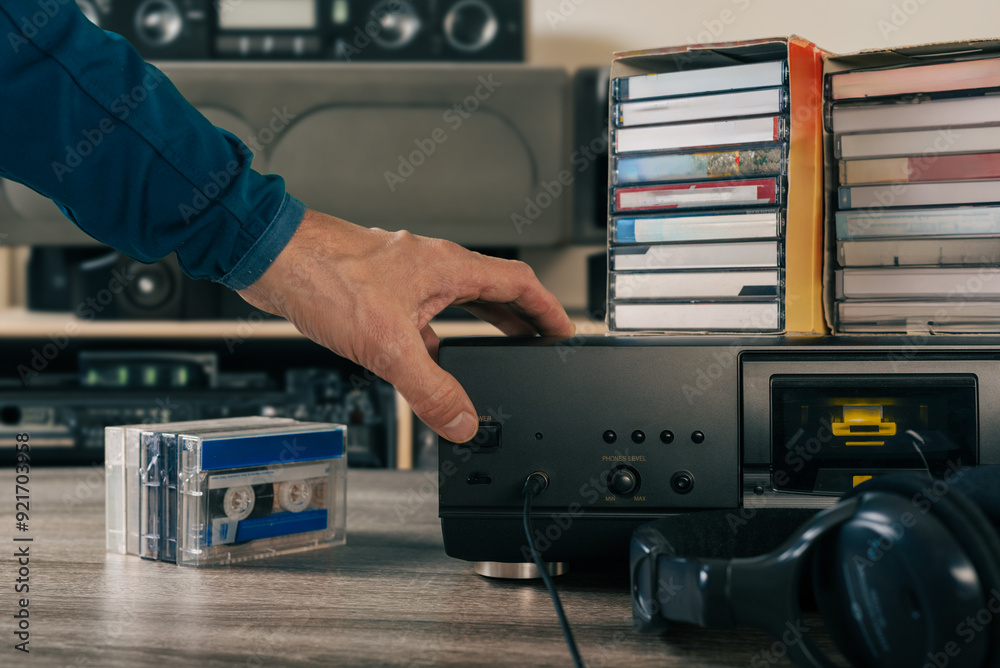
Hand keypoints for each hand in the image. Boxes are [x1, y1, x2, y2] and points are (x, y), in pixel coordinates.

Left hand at [237, 209, 574, 442]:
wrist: (269, 258)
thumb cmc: (324, 276)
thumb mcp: (388, 345)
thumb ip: (430, 389)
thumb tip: (462, 422)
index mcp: (447, 267)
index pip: (518, 284)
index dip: (548, 310)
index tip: (566, 333)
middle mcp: (430, 267)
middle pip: (492, 294)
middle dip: (520, 323)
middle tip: (540, 348)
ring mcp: (403, 279)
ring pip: (455, 306)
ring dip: (478, 330)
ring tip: (496, 357)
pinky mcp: (377, 293)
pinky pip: (421, 318)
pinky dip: (434, 341)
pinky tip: (426, 364)